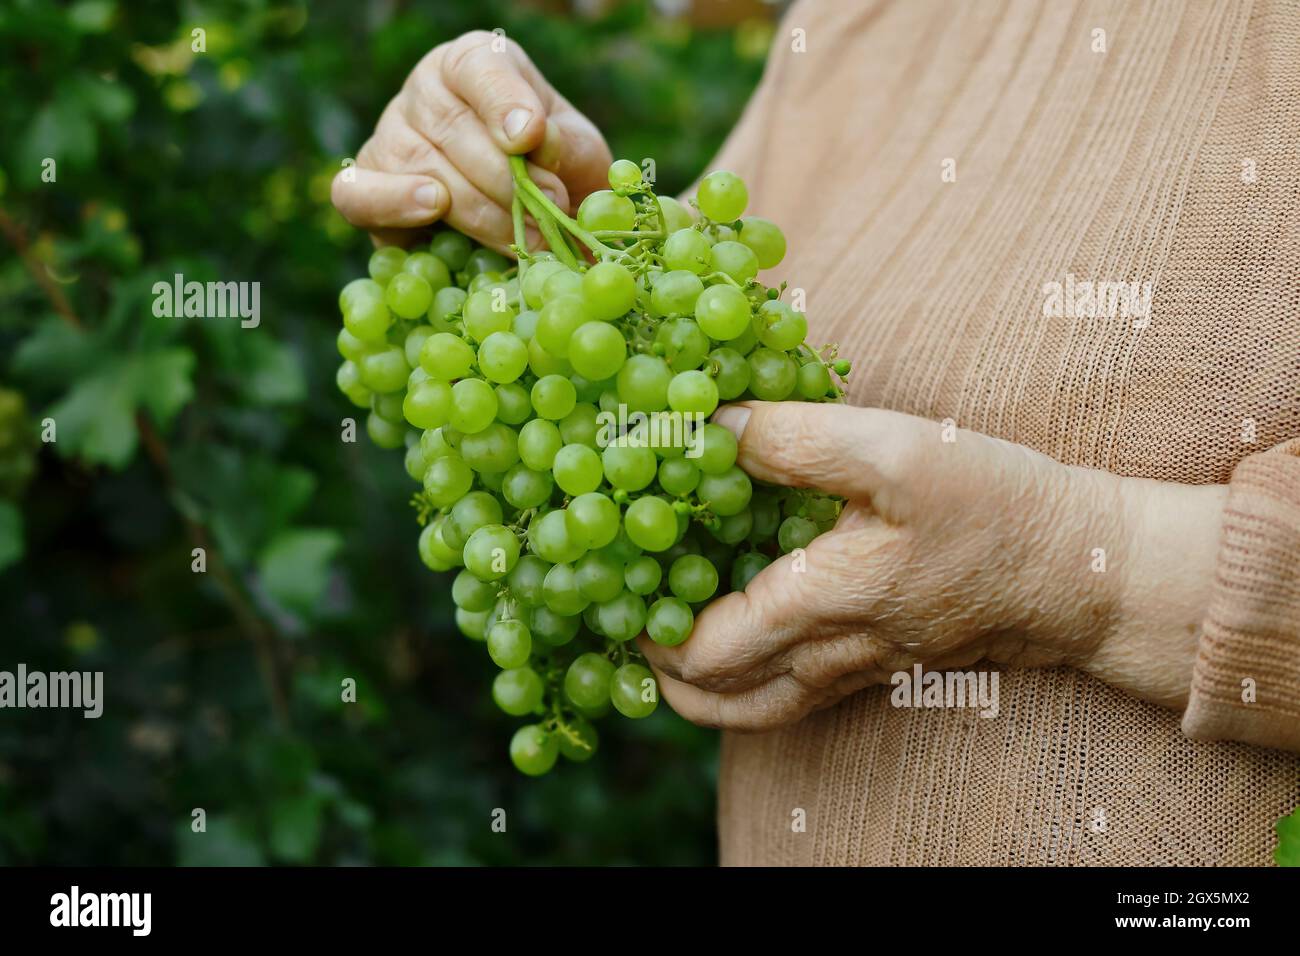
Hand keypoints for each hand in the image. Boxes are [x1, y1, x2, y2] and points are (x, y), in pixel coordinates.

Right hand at [331, 30, 611, 251]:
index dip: (504, 101)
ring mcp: (390, 139)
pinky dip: (390, 202)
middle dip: (508, 179)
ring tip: (522, 237)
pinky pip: (356, 193)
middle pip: (453, 128)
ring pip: (421, 167)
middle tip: (550, 209)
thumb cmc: (556, 178)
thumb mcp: (577, 154)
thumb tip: (532, 139)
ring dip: (479, 210)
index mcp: (475, 65)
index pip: (479, 66)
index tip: (532, 136)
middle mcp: (424, 93)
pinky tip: (431, 208)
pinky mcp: (365, 189)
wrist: (532, 227)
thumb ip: (564, 142)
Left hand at [638, 402, 1227, 730]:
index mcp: (819, 607)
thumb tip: (704, 426)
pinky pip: (787, 695)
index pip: (700, 651)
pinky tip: (732, 623)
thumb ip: (791, 439)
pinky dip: (741, 677)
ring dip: (691, 683)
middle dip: (652, 658)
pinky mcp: (875, 666)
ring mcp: (851, 671)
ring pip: (746, 711)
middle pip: (710, 697)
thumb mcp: (893, 451)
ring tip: (657, 625)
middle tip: (619, 600)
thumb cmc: (993, 505)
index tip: (611, 573)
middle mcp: (827, 658)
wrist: (1082, 570)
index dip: (643, 623)